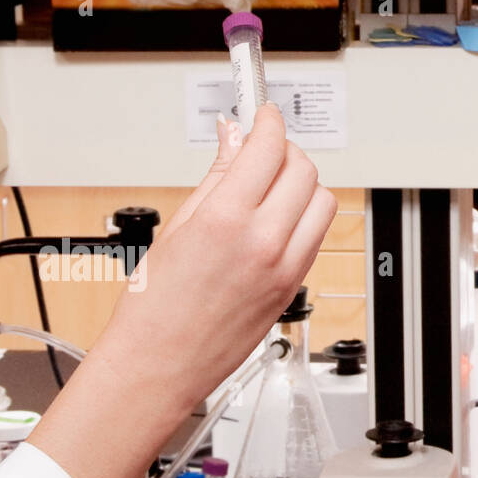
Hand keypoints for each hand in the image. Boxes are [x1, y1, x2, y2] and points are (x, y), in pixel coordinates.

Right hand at [89, 103, 335, 420]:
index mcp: (227, 220)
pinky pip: (316, 237)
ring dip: (303, 184)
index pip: (268, 147)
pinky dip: (304, 218)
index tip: (262, 115)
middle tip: (262, 151)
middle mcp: (264, 243)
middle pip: (304, 170)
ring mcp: (286, 268)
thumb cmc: (155, 307)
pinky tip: (274, 221)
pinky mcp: (294, 288)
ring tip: (270, 187)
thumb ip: (216, 177)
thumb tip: (233, 138)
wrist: (160, 363)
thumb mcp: (178, 226)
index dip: (267, 121)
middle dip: (285, 151)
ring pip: (323, 202)